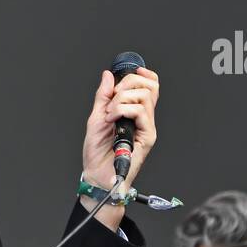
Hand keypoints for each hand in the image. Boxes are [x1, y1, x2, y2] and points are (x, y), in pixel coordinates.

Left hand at [80, 65, 160, 229]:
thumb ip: (103, 96)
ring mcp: (147, 127)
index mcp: (134, 113)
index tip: (132, 72)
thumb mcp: (96, 118)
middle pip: (149, 86)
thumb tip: (108, 76)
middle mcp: (144, 119)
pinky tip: (111, 120)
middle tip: (111, 102)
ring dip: (121, 100)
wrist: (96, 174)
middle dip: (126, 85)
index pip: (150, 86)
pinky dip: (122, 110)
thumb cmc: (97, 152)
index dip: (143, 75)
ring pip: (144, 96)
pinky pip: (140, 111)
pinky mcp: (147, 137)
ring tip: (109, 115)